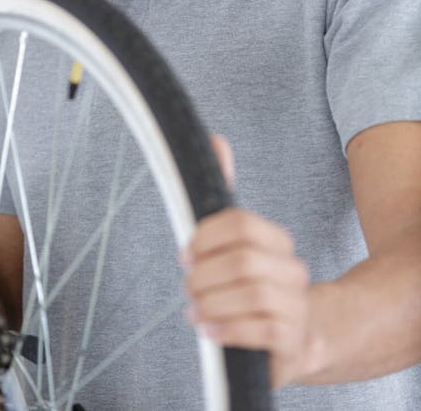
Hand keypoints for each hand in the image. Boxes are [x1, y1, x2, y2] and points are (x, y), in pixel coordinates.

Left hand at [183, 135, 321, 387]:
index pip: (241, 223)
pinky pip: (261, 330)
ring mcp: (297, 307)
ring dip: (211, 304)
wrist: (288, 340)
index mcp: (278, 242)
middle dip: (204, 276)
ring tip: (196, 311)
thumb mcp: (232, 243)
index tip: (186, 254)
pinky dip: (227, 329)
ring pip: (251, 295)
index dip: (206, 237)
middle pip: (243, 260)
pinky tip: (210, 330)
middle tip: (188, 287)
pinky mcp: (293, 342)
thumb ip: (223, 194)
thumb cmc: (248, 288)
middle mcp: (293, 270)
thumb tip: (216, 139)